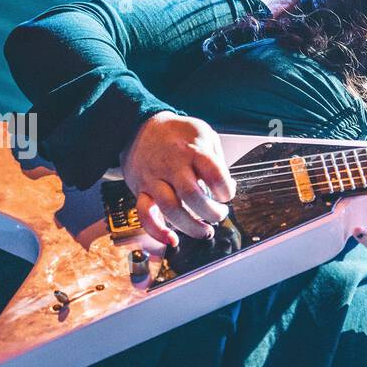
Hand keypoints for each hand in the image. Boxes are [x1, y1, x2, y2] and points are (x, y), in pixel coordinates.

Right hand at [119, 110, 234, 246]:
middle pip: (192, 195)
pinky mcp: (140, 190)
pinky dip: (157, 232)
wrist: (138, 126)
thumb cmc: (176, 134)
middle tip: (218, 215)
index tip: (226, 194)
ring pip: (170, 209)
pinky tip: (172, 240)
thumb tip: (229, 188)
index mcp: (191, 149)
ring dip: (191, 227)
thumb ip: (218, 162)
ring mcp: (154, 179)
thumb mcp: (203, 134)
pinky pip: (145, 215)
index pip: (214, 173)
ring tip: (205, 231)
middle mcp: (171, 165)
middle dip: (211, 212)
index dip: (225, 190)